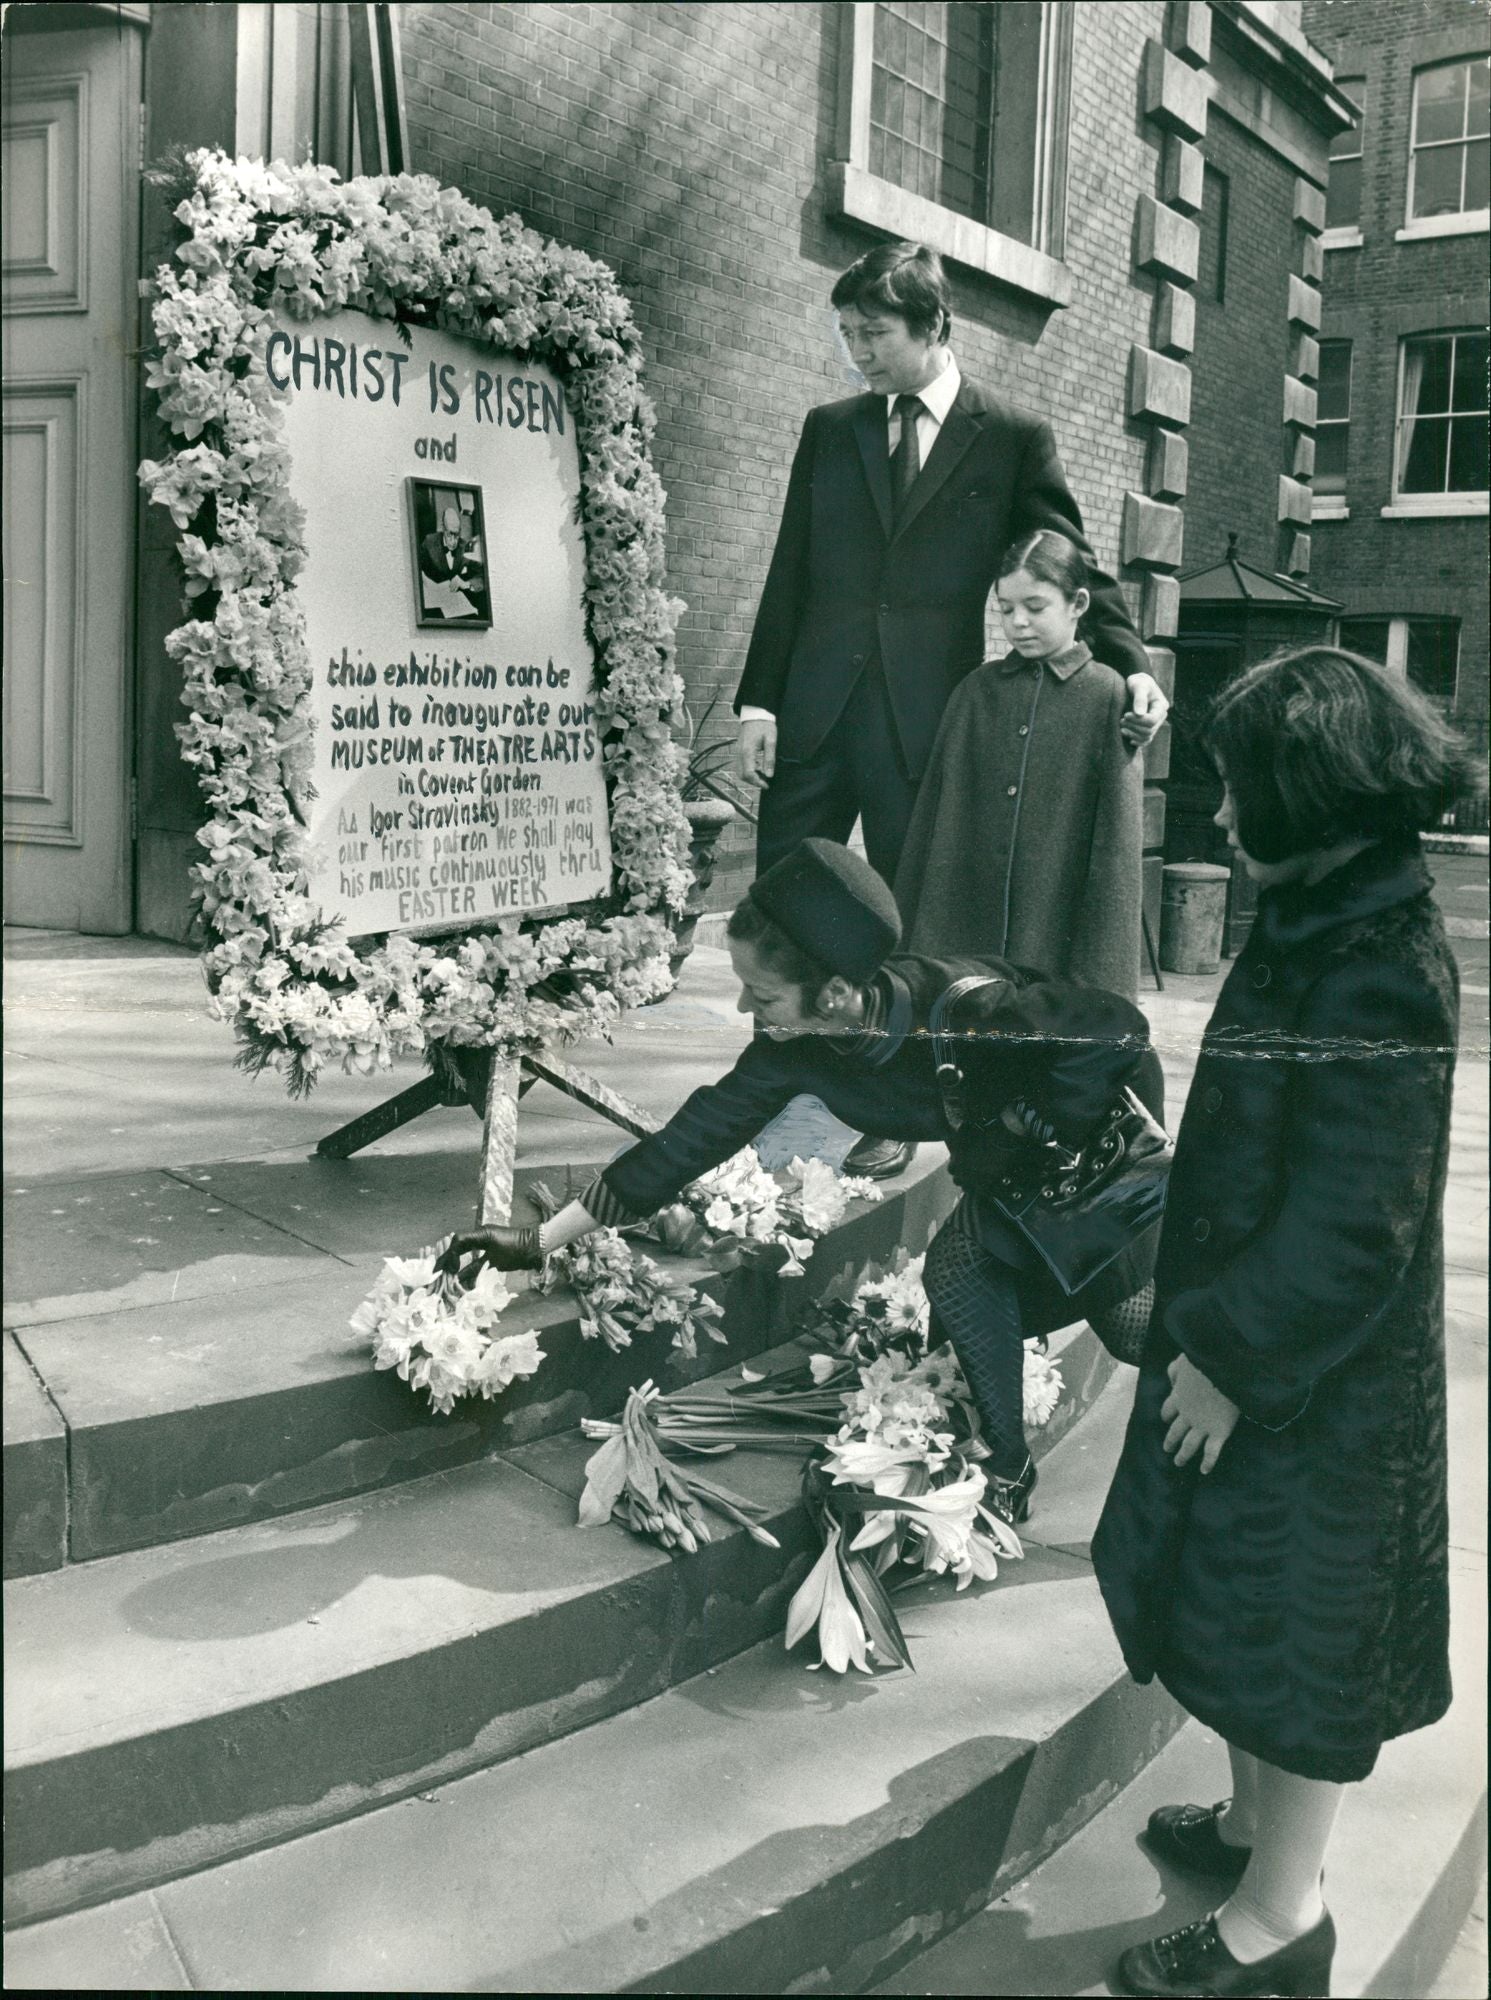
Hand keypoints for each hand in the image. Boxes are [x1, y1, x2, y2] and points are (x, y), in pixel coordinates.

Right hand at [435, 1224, 542, 1278]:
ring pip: (464, 1252)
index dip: (451, 1255)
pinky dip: (468, 1268)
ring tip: (445, 1277)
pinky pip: (474, 1259)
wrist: (537, 1248)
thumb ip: (476, 1269)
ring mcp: (486, 1243)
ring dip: (455, 1264)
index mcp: (481, 1233)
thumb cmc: (518, 1251)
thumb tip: (459, 1280)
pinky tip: (461, 1279)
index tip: (452, 1270)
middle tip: (437, 1273)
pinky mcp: (491, 1252)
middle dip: (447, 1260)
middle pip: (458, 1246)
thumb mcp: (496, 1261)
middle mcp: (481, 1236)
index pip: (458, 1241)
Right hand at [736, 716, 776, 787]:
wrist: (755, 714)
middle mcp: (740, 753)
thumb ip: (770, 758)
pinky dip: (747, 770)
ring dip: (749, 777)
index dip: (758, 782)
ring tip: (762, 776)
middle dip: (753, 782)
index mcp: (747, 751)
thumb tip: (769, 775)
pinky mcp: (739, 751)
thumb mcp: (771, 741)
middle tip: (765, 782)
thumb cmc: (764, 725)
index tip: (767, 784)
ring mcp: (738, 752)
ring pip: (739, 771)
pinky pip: (740, 765)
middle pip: (742, 775)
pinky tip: (758, 767)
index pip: (749, 773)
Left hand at [1121, 671, 1168, 746]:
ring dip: (1133, 735)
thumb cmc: (1138, 682)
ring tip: (1121, 728)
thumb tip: (1139, 714)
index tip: (1125, 715)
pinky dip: (1138, 742)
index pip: (1152, 720)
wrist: (1136, 684)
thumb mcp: (1139, 685)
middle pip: (1149, 730)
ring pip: (1147, 737)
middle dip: (1134, 727)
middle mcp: (1160, 716)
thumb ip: (1139, 698)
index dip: (1138, 720)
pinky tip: (1128, 740)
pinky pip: (1146, 740)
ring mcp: (1155, 723)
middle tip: (1121, 720)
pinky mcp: (1148, 728)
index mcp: (1161, 706)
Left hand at [1161, 1354, 1239, 1472]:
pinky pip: (1212, 1452)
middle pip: (1175, 1431)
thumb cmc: (1205, 1362)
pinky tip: (1204, 1471)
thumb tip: (1171, 1380)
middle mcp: (1187, 1415)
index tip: (1166, 1419)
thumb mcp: (1183, 1361)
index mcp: (1178, 1397)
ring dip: (1183, 1455)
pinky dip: (1208, 1463)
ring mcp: (1202, 1426)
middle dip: (1171, 1440)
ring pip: (1189, 1445)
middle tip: (1167, 1448)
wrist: (1226, 1370)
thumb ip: (1174, 1370)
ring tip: (1178, 1462)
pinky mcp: (1219, 1432)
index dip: (1166, 1415)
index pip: (1167, 1410)